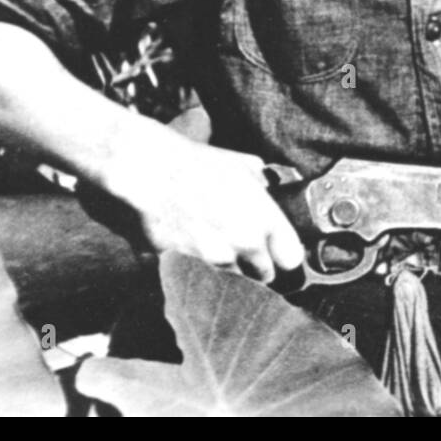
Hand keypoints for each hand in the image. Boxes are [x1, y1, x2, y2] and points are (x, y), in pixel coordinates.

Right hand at [115, 142, 303, 283]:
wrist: (149, 170)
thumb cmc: (196, 163)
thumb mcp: (240, 164)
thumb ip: (262, 183)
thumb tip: (271, 187)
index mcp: (263, 219)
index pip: (291, 259)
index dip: (284, 256)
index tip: (278, 253)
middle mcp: (242, 244)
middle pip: (263, 275)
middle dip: (256, 266)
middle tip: (242, 248)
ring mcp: (211, 259)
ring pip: (229, 278)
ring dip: (225, 266)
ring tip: (210, 241)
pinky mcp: (183, 268)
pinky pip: (195, 274)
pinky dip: (193, 266)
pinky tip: (186, 244)